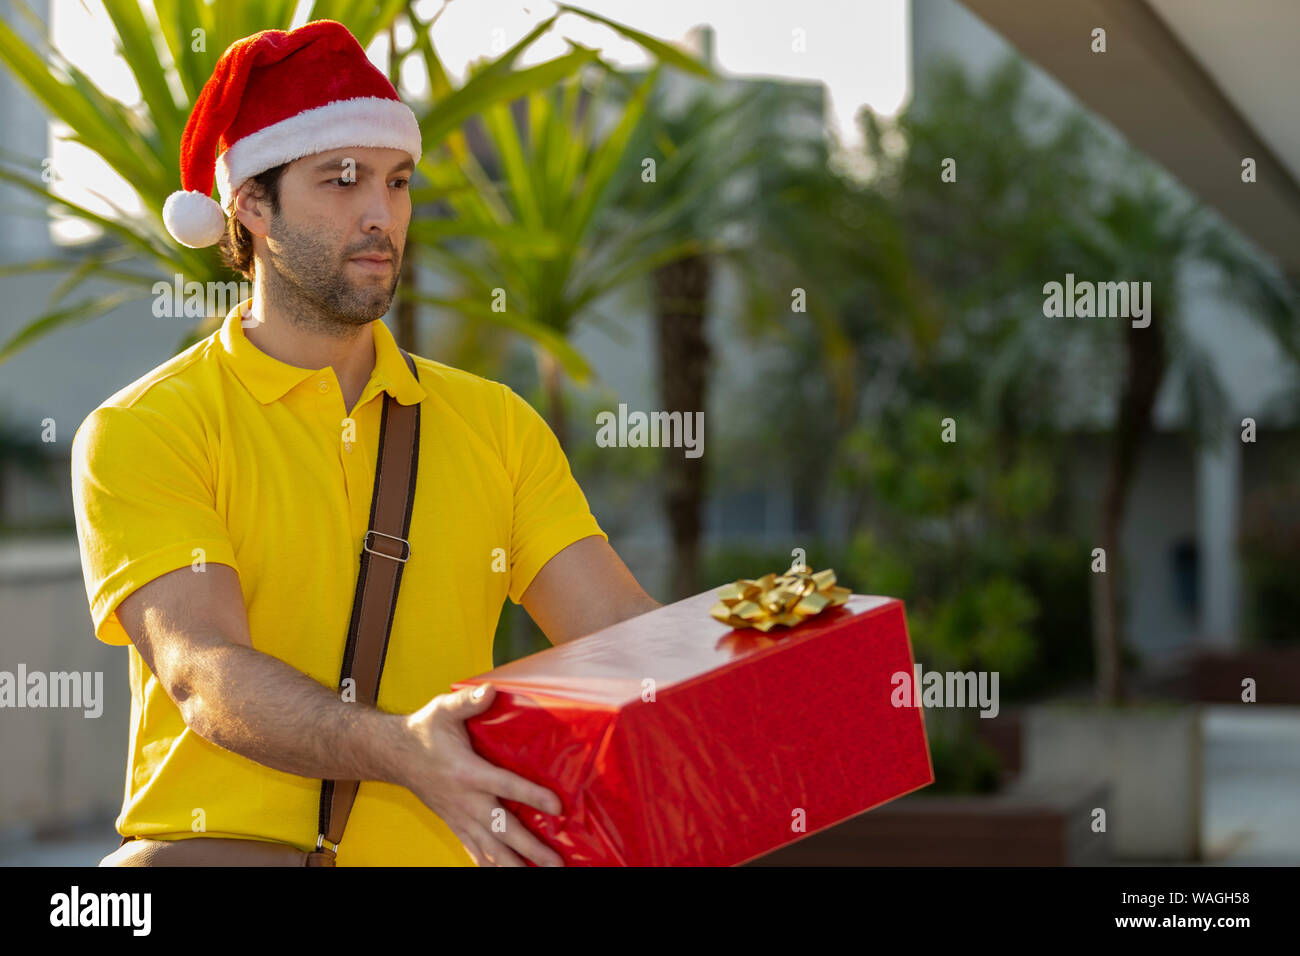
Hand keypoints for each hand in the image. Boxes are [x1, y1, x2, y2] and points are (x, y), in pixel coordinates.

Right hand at [403, 683, 564, 866]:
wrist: (393, 754)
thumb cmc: (424, 730)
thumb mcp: (444, 709)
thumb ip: (468, 701)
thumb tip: (490, 690)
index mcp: (468, 772)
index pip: (506, 786)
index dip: (533, 797)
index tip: (558, 808)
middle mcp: (465, 800)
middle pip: (503, 829)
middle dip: (531, 848)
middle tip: (556, 863)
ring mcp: (459, 816)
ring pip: (490, 848)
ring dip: (514, 865)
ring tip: (538, 875)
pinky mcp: (454, 823)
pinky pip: (473, 850)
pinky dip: (489, 864)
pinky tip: (505, 873)